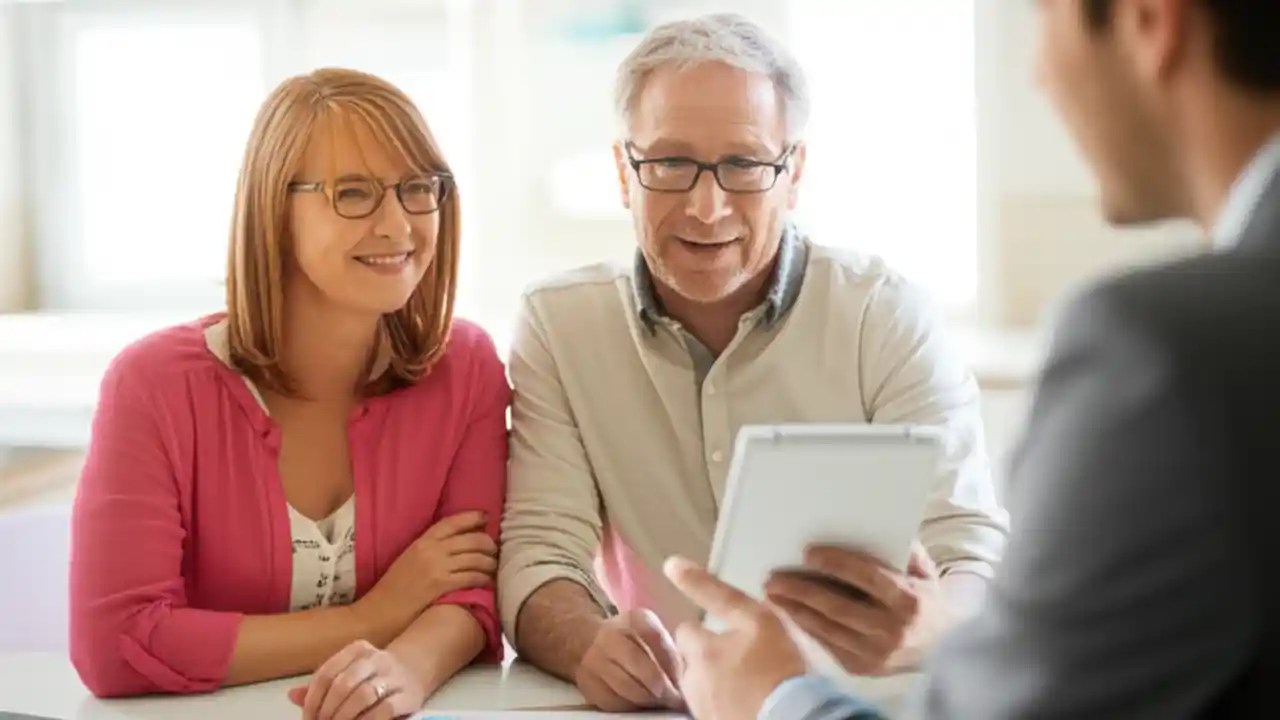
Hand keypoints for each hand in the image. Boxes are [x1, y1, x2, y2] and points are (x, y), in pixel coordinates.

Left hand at [287, 640, 425, 719]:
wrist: (414, 673)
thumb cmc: (373, 677)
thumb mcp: (348, 674)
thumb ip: (322, 686)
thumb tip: (291, 696)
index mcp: (357, 650)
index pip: (327, 673)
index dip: (313, 699)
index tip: (307, 718)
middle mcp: (377, 658)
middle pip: (344, 683)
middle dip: (327, 711)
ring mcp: (394, 676)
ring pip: (364, 694)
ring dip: (344, 717)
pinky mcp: (409, 695)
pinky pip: (385, 709)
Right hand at [354, 511, 495, 636]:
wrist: (378, 613)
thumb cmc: (393, 591)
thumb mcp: (408, 561)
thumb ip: (428, 551)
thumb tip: (453, 548)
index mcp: (421, 542)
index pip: (451, 522)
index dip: (471, 518)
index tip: (485, 517)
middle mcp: (430, 550)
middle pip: (470, 539)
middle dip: (488, 544)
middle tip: (496, 551)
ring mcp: (436, 567)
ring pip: (476, 557)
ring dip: (490, 563)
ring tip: (494, 568)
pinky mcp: (441, 585)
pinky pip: (472, 576)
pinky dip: (484, 578)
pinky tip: (488, 582)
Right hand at [574, 608, 682, 711]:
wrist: (587, 643)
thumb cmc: (631, 640)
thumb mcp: (650, 632)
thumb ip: (667, 648)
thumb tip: (686, 676)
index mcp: (632, 619)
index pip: (654, 637)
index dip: (671, 661)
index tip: (684, 679)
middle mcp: (609, 636)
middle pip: (638, 663)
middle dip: (661, 685)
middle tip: (676, 699)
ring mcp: (594, 661)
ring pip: (627, 687)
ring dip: (649, 699)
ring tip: (662, 703)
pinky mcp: (588, 685)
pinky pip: (614, 701)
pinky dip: (632, 706)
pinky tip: (643, 705)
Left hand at [663, 556, 806, 719]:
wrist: (791, 719)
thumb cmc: (779, 668)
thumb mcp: (757, 618)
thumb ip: (716, 592)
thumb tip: (672, 564)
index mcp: (700, 650)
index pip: (686, 630)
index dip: (702, 629)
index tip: (718, 631)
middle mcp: (693, 680)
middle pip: (691, 661)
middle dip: (707, 658)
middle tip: (738, 659)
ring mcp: (702, 708)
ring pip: (700, 686)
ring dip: (714, 681)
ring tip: (745, 682)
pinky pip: (713, 708)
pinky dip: (723, 703)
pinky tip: (745, 701)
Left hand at [766, 543, 953, 675]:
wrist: (944, 651)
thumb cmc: (927, 602)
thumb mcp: (924, 572)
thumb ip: (902, 549)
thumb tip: (869, 525)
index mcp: (909, 601)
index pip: (866, 577)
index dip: (836, 564)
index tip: (808, 552)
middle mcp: (892, 630)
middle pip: (837, 606)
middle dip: (801, 590)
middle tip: (774, 577)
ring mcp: (876, 654)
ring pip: (827, 628)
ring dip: (795, 610)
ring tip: (772, 593)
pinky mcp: (863, 668)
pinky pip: (827, 644)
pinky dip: (806, 626)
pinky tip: (789, 612)